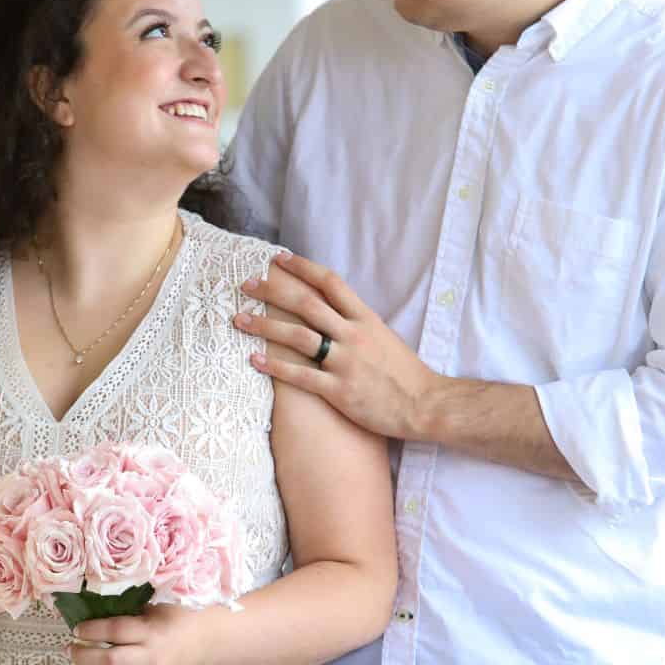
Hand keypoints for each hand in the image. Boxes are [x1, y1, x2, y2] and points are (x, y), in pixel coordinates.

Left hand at [67, 605, 210, 664]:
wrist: (203, 640)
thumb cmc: (175, 618)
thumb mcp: (154, 606)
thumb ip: (128, 609)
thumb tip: (93, 606)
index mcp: (148, 631)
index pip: (115, 631)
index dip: (93, 630)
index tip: (77, 629)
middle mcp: (148, 656)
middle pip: (112, 661)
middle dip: (85, 656)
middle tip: (70, 650)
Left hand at [234, 252, 436, 439]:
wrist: (425, 404)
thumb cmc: (405, 374)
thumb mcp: (384, 337)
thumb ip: (358, 324)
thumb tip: (334, 313)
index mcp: (365, 318)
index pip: (330, 283)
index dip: (302, 268)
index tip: (279, 259)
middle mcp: (353, 335)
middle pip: (305, 304)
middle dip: (273, 291)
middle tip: (247, 285)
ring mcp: (345, 362)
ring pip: (297, 336)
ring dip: (264, 326)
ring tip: (239, 320)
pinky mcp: (339, 390)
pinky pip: (299, 375)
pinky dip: (274, 366)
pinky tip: (254, 359)